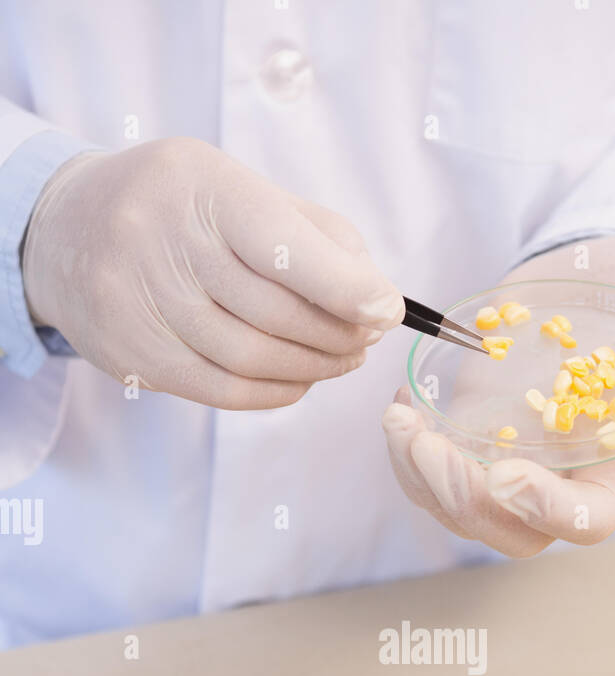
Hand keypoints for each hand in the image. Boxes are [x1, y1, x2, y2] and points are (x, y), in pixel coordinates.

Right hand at [22, 138, 403, 408]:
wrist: (68, 231)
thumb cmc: (179, 208)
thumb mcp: (238, 187)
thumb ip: (313, 233)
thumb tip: (377, 296)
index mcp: (200, 186)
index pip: (282, 245)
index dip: (344, 286)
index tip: (388, 310)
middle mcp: (162, 243)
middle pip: (274, 312)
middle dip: (338, 332)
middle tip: (369, 335)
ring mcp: (142, 304)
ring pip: (253, 358)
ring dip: (315, 366)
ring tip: (344, 357)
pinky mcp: (135, 355)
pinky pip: (223, 390)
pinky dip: (277, 391)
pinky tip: (303, 379)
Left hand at [383, 237, 614, 554]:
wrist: (598, 269)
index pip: (583, 522)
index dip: (545, 511)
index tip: (507, 473)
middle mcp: (559, 481)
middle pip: (507, 533)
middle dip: (463, 502)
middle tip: (427, 447)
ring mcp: (509, 463)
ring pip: (456, 510)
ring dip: (418, 479)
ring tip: (400, 422)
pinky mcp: (470, 439)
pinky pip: (427, 474)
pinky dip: (404, 453)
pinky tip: (400, 405)